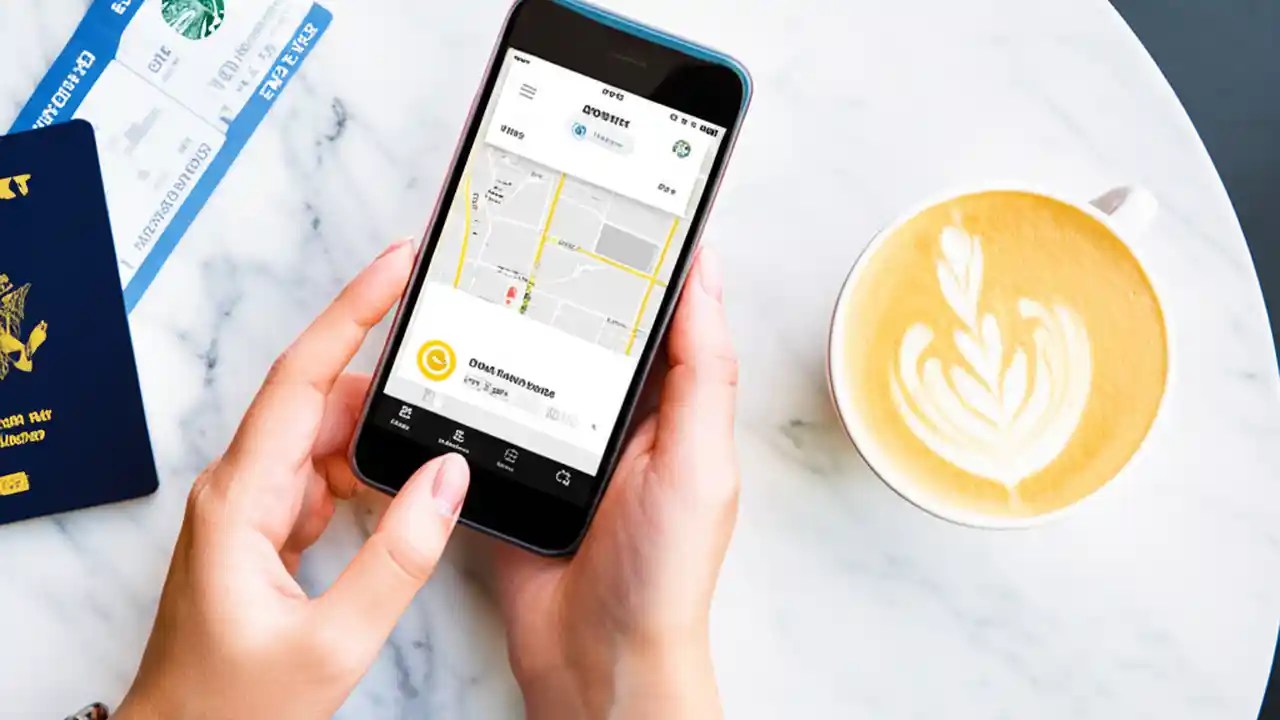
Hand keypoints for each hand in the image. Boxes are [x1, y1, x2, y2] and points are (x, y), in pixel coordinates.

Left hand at [116, 241, 469, 719]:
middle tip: (450, 353)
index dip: (352, 313)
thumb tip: (448, 475)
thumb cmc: (235, 705)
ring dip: (378, 436)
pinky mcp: (265, 532)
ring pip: (324, 441)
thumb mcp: (334, 641)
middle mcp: (239, 490)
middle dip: (385, 376)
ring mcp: (250, 510)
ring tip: (440, 426)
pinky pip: (322, 478)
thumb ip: (400, 556)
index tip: (395, 266)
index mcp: (240, 499)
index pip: (300, 378)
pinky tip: (401, 491)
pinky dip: (365, 475)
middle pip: (319, 400)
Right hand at [493, 248, 740, 719]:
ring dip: (508, 316)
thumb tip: (703, 273)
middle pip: (584, 326)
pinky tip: (446, 338)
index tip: (611, 195)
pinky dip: (471, 374)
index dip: (638, 255)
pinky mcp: (511, 465)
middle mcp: (614, 415)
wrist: (595, 660)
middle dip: (557, 273)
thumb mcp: (698, 461)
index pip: (655, 312)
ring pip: (531, 356)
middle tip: (524, 211)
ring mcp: (559, 438)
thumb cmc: (663, 572)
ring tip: (475, 258)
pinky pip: (489, 405)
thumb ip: (701, 371)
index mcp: (669, 405)